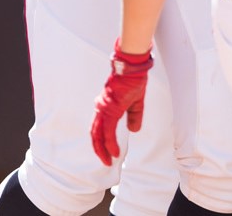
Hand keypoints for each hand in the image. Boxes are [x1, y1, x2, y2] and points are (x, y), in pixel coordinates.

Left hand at [91, 45, 152, 165]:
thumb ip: (134, 116)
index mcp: (106, 107)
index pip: (100, 129)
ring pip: (98, 134)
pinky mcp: (110, 110)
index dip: (103, 142)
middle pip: (95, 134)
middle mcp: (101, 109)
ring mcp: (104, 109)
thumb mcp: (136, 102)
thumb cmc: (133, 81)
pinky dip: (109, 142)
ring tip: (107, 160)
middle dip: (99, 150)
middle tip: (105, 161)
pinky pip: (108, 131)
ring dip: (102, 149)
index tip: (110, 153)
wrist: (132, 68)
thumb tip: (133, 130)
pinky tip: (114, 151)